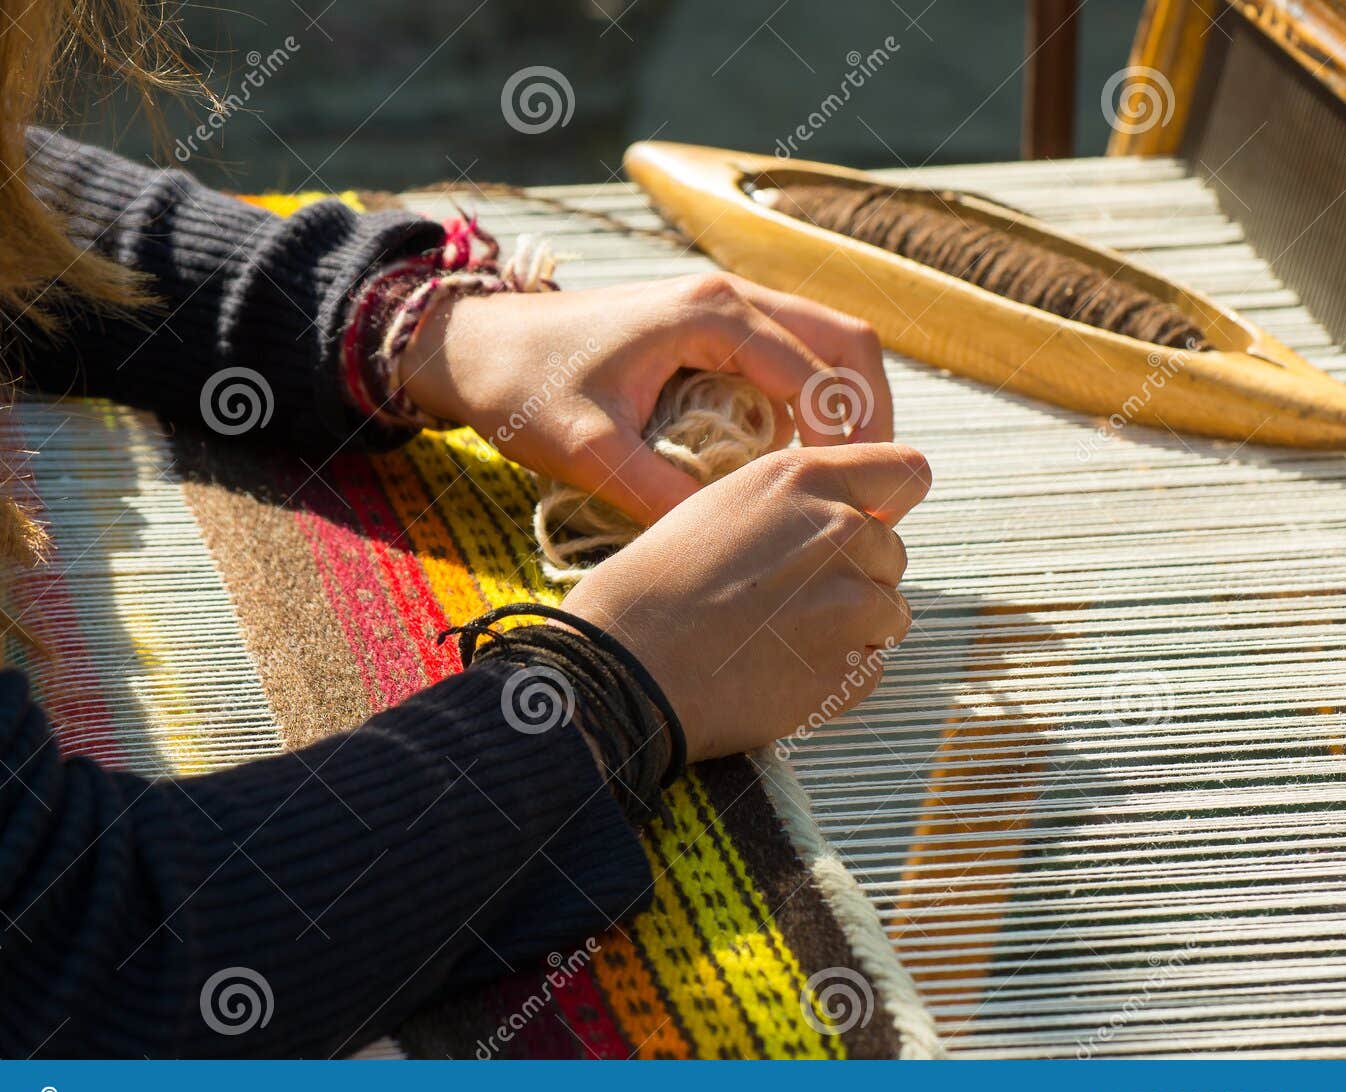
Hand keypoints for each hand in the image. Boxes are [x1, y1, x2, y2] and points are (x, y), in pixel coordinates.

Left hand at [399, 272, 892, 525]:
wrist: (475, 345)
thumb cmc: (524, 387)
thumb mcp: (587, 451)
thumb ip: (658, 494)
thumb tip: (727, 540)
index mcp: (712, 314)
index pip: (817, 374)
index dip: (844, 441)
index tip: (846, 503)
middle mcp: (730, 297)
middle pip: (846, 343)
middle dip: (869, 415)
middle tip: (867, 487)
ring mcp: (724, 307)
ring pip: (825, 344)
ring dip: (844, 406)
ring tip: (839, 479)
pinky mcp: (713, 328)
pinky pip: (789, 357)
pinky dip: (809, 402)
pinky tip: (791, 460)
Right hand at [561, 442, 929, 760]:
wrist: (627, 667)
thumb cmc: (653, 587)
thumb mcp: (719, 509)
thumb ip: (793, 506)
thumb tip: (849, 516)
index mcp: (803, 480)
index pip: (907, 472)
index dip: (888, 502)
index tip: (872, 520)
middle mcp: (841, 530)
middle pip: (893, 552)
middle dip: (857, 576)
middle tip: (789, 601)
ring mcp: (853, 602)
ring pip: (890, 613)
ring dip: (854, 629)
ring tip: (783, 641)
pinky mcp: (851, 669)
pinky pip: (871, 670)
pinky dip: (838, 678)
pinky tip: (780, 675)